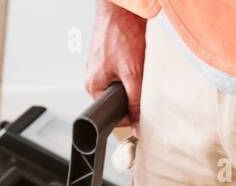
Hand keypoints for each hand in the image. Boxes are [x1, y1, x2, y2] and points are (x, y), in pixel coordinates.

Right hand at [85, 1, 146, 128]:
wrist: (123, 5)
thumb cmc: (121, 31)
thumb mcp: (133, 74)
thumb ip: (135, 102)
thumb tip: (138, 124)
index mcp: (93, 85)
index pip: (115, 115)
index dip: (131, 113)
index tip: (142, 107)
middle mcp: (94, 76)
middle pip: (120, 99)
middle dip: (134, 93)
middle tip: (141, 77)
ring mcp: (101, 64)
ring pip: (124, 83)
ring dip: (135, 77)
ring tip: (138, 61)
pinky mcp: (110, 54)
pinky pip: (124, 68)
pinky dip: (134, 64)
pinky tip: (138, 54)